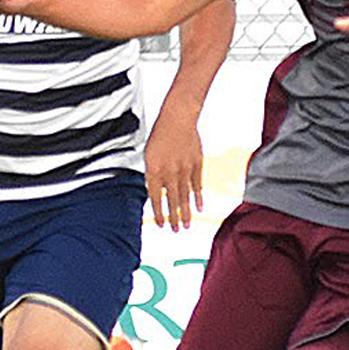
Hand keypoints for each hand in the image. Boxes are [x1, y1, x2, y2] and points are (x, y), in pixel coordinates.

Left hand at [143, 101, 205, 230]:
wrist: (178, 118)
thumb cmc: (160, 135)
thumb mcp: (149, 155)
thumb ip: (153, 175)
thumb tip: (157, 193)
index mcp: (154, 170)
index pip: (155, 198)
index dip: (158, 213)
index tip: (161, 224)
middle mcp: (169, 173)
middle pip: (171, 201)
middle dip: (173, 218)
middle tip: (175, 231)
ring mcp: (184, 170)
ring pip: (185, 196)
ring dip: (186, 212)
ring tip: (186, 225)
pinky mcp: (196, 165)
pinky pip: (197, 185)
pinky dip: (198, 197)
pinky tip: (199, 208)